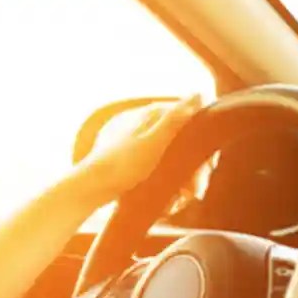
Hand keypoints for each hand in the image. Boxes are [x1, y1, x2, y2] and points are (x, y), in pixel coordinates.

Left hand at [71, 95, 202, 202]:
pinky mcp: (138, 161)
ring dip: (181, 183)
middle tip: (192, 194)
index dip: (204, 147)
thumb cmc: (123, 164)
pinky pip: (161, 172)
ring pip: (175, 162)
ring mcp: (144, 143)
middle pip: (185, 146)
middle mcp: (150, 125)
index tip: (206, 169)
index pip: (194, 123)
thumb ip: (176, 119)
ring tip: (178, 202)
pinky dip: (166, 187)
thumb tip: (198, 95)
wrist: (92, 186)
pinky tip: (166, 202)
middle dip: (192, 172)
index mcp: (155, 115)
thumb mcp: (154, 141)